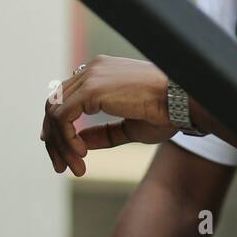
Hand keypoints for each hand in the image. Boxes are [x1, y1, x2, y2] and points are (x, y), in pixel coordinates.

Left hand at [41, 55, 175, 175]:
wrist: (182, 102)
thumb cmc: (166, 112)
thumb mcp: (129, 127)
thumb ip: (102, 133)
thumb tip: (79, 142)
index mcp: (102, 72)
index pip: (67, 98)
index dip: (58, 126)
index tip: (61, 150)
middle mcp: (92, 69)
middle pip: (55, 104)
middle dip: (54, 139)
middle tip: (61, 165)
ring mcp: (90, 76)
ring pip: (55, 113)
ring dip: (60, 144)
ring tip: (75, 167)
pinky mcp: (91, 88)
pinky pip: (62, 118)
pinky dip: (66, 139)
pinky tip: (81, 155)